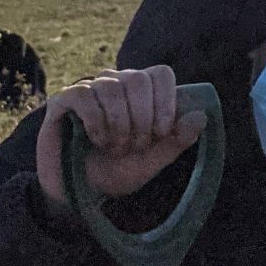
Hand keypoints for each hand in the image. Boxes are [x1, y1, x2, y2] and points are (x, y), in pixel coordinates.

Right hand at [35, 64, 205, 213]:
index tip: (162, 132)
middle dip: (141, 118)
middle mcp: (116, 84)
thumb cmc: (115, 172)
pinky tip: (96, 140)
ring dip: (118, 124)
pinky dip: (95, 121)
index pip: (161, 74)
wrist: (77, 191)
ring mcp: (90, 89)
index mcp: (142, 93)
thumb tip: (201, 116)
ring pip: (111, 87)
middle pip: (138, 79)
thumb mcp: (151, 162)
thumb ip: (176, 141)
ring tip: (115, 148)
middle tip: (135, 146)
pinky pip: (83, 94)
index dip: (166, 101)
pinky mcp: (64, 99)